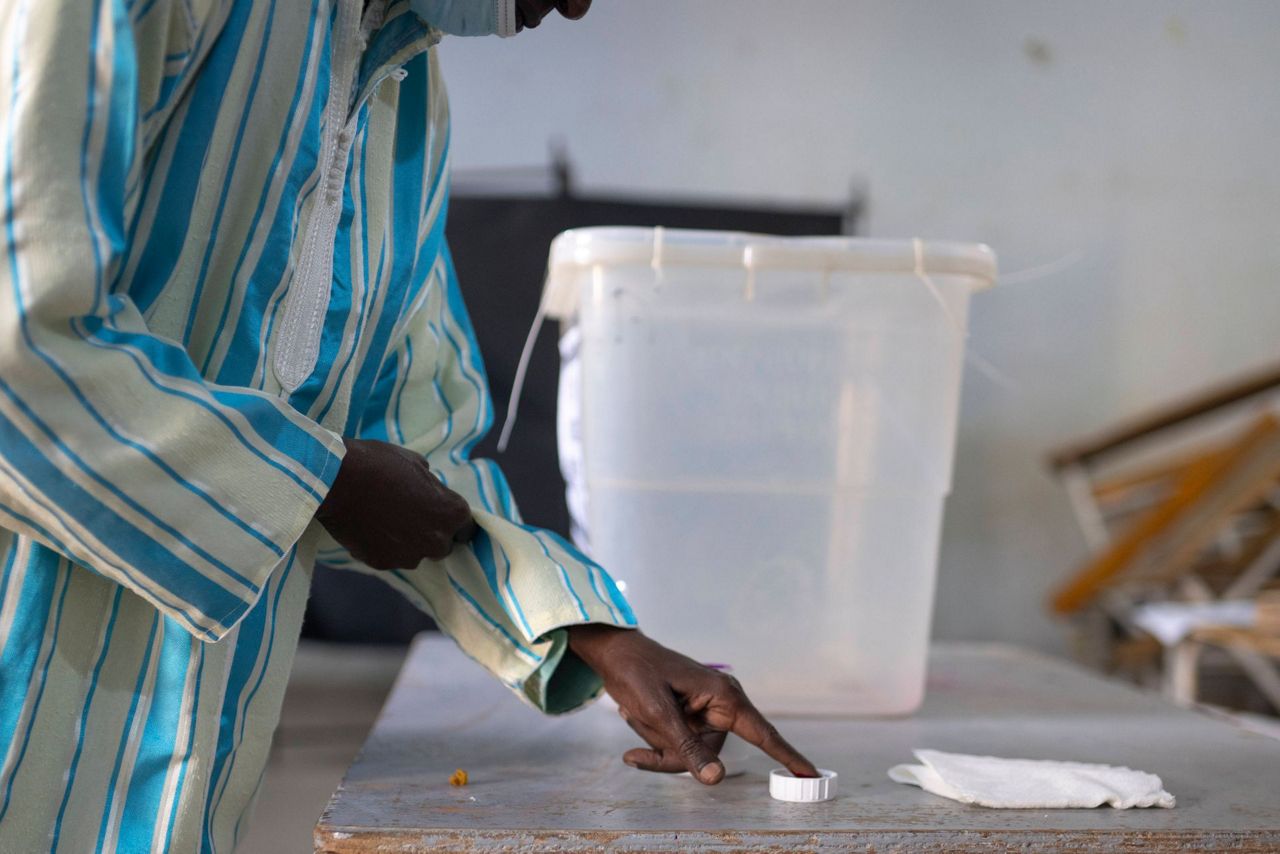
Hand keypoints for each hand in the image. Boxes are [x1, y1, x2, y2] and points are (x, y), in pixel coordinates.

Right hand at [316, 438, 475, 569]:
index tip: (441, 515)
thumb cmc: (381, 464)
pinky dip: (382, 546)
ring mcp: (409, 556)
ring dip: (406, 542)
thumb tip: (429, 491)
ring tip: (384, 520)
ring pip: (414, 554)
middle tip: (410, 515)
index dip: (453, 520)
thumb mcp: (416, 462)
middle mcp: (436, 540)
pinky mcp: (383, 563)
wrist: (338, 480)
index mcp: (452, 513)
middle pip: (442, 545)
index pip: (466, 527)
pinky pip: (388, 556)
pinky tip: (368, 527)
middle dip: (430, 533)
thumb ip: (431, 484)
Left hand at [567, 625, 818, 783]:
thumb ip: (688, 748)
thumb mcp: (659, 714)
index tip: (812, 775)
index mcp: (724, 696)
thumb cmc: (638, 673)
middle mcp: (721, 704)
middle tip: (639, 738)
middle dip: (671, 753)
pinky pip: (679, 746)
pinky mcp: (691, 717)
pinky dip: (655, 740)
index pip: (763, 734)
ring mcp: (705, 712)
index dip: (788, 757)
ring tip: (637, 713)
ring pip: (690, 753)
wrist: (616, 654)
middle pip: (708, 753)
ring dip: (658, 743)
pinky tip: (635, 717)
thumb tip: (716, 779)